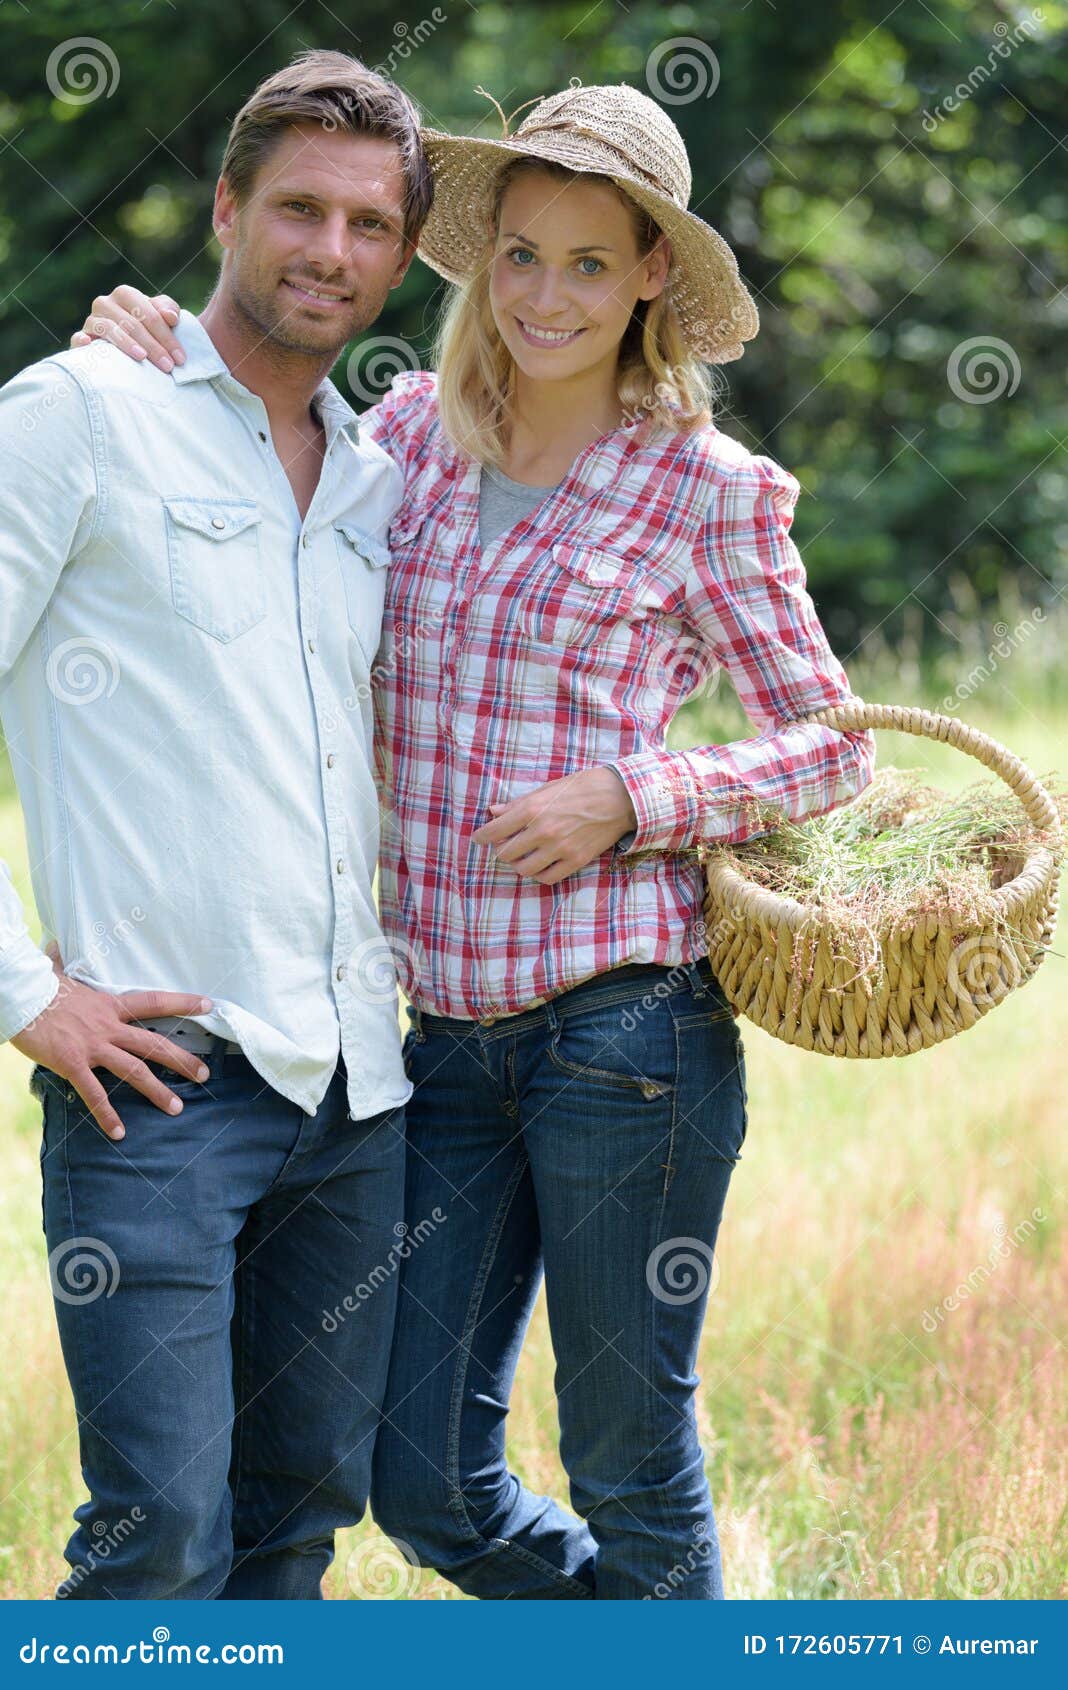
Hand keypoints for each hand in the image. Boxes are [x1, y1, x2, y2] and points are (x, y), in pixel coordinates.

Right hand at [12, 965, 214, 1142]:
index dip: (183, 1002)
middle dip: (182, 1060)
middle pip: (153, 1043)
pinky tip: (119, 1133)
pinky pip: (94, 1094)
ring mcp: (93, 1046)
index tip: (209, 1005)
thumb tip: (52, 945)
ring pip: (134, 1070)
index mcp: (110, 1005)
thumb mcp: (55, 973)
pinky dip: (107, 1115)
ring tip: (176, 1108)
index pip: (154, 1002)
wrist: (20, 999)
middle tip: (204, 1075)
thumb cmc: (37, 988)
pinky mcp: (73, 1063)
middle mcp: (108, 1026)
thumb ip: (59, 963)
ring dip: (157, 1091)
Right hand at [70, 285, 184, 372]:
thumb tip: (171, 317)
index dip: (166, 335)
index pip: (148, 312)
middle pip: (131, 322)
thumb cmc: (146, 331)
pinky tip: (89, 345)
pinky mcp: (81, 338)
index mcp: (125, 294)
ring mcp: (91, 320)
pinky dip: (82, 340)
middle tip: (168, 365)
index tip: (180, 358)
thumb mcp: (159, 318)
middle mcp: (105, 303)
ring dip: (126, 343)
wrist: (122, 347)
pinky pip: (78, 337)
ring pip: (108, 328)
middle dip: (153, 345)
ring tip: (142, 358)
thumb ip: (168, 310)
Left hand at [471, 766, 637, 884]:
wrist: (621, 797)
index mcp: (532, 810)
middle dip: (501, 849)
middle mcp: (542, 832)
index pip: (494, 831)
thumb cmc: (584, 786)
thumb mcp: (548, 788)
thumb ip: (519, 804)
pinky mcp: (575, 861)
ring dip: (518, 864)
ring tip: (522, 856)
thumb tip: (494, 812)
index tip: (479, 838)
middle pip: (506, 854)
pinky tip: (539, 865)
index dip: (482, 837)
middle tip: (505, 844)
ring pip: (524, 869)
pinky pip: (547, 878)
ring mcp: (559, 849)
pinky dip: (538, 874)